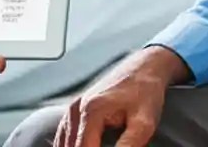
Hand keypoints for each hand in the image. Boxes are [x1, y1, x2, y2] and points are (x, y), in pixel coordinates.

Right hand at [56, 47, 184, 146]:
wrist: (143, 68)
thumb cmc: (145, 93)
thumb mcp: (145, 123)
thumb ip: (129, 145)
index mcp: (91, 111)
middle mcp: (76, 109)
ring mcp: (72, 108)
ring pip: (63, 143)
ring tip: (99, 146)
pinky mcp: (74, 110)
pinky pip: (63, 136)